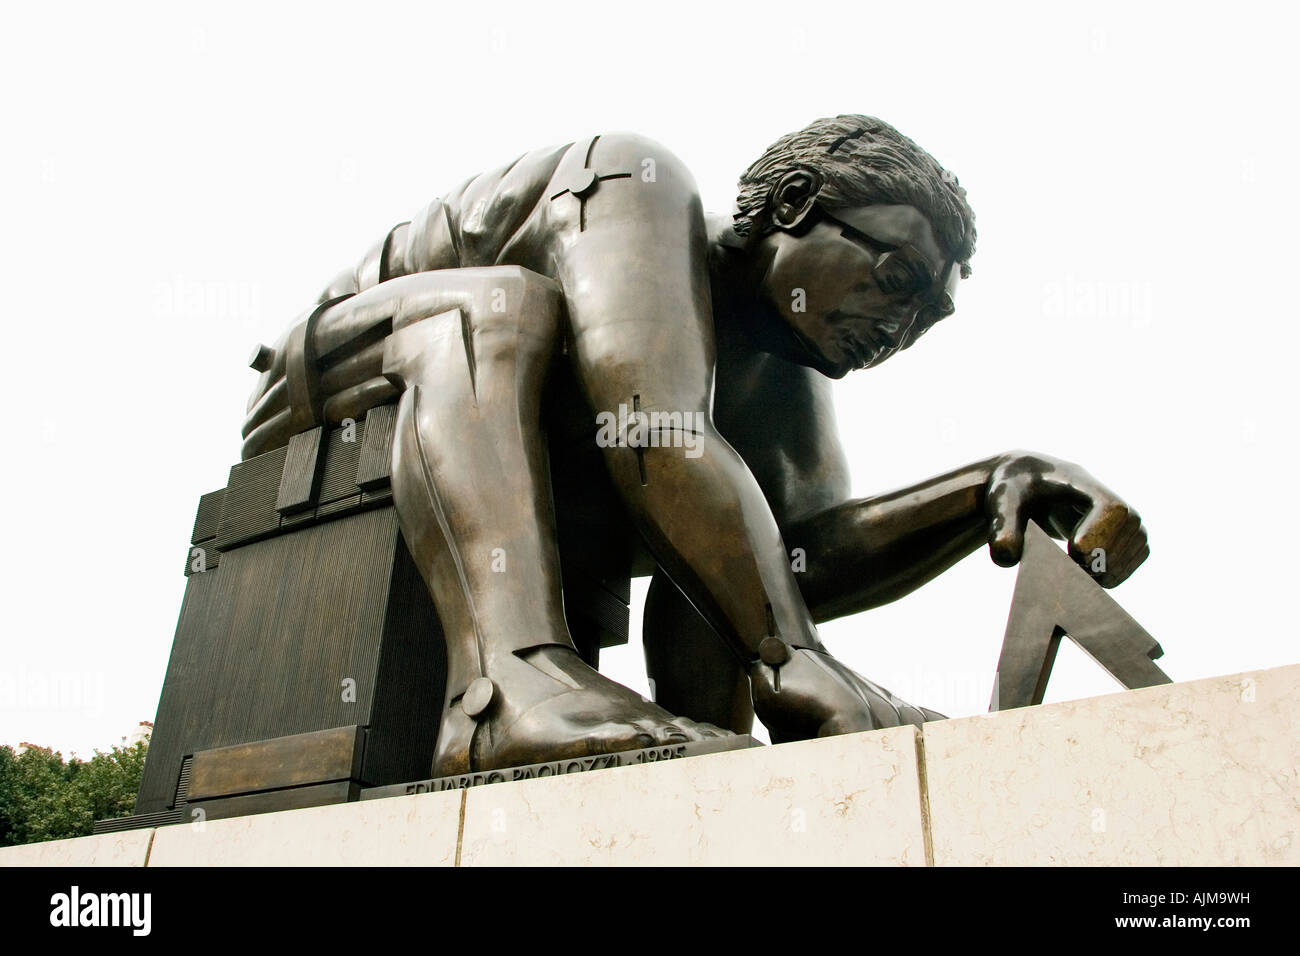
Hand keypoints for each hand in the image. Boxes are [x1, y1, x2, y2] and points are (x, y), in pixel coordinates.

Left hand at [985, 451, 1148, 587]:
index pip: (1113, 508)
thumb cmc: (1015, 492)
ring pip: (1135, 550)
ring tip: (1068, 568)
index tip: (1073, 551)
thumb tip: (1008, 558)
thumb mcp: (1001, 503)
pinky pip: (1130, 565)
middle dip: (1100, 559)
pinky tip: (1082, 572)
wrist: (1026, 488)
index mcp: (1083, 483)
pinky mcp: (1128, 540)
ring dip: (1104, 572)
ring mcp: (1125, 520)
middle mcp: (1112, 497)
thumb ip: (1002, 528)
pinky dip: (1109, 578)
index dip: (1100, 535)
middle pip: (1130, 532)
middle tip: (1065, 566)